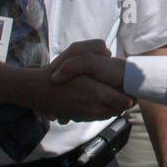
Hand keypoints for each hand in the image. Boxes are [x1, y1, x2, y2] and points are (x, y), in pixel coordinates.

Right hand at [17, 40, 131, 121]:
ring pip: (108, 114)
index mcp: (98, 93)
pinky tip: (98, 99)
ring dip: (112, 107)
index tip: (128, 88)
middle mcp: (95, 108)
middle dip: (122, 102)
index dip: (129, 95)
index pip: (125, 102)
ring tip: (112, 94)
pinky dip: (101, 110)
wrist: (37, 89)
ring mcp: (86, 115)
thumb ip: (94, 48)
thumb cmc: (57, 70)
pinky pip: (97, 117)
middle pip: (119, 110)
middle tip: (122, 91)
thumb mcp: (75, 52)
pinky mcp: (79, 118)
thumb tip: (108, 52)